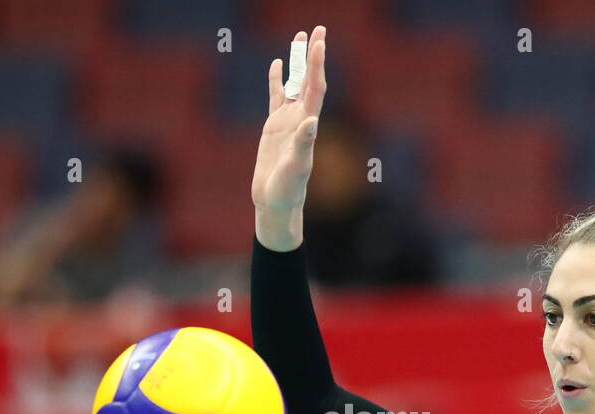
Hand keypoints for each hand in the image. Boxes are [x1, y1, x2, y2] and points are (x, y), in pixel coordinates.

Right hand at [251, 25, 327, 218]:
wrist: (275, 203)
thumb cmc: (287, 190)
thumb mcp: (296, 168)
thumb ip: (304, 145)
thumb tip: (312, 121)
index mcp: (308, 126)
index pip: (315, 88)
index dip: (317, 65)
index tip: (319, 42)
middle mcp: (301, 119)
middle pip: (308, 80)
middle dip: (313, 55)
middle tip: (318, 29)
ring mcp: (288, 122)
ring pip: (293, 84)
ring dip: (297, 62)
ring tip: (299, 37)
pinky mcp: (274, 127)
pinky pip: (276, 97)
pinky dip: (277, 80)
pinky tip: (277, 64)